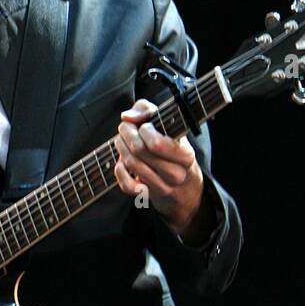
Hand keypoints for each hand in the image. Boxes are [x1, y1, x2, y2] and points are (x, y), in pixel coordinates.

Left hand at [115, 99, 204, 235]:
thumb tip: (128, 117)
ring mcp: (162, 187)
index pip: (156, 143)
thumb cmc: (170, 143)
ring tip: (122, 141)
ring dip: (121, 147)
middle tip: (125, 129)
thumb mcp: (166, 121)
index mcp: (185, 155)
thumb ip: (147, 110)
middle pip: (139, 150)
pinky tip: (121, 162)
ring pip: (131, 164)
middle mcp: (176, 173)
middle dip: (126, 133)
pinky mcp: (147, 195)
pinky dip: (119, 170)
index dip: (143, 130)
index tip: (143, 126)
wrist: (182, 183)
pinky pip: (126, 185)